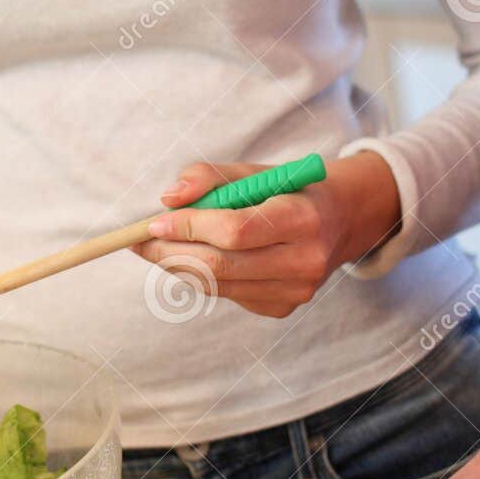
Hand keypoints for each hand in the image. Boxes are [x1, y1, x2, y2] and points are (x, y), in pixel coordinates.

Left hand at [131, 153, 401, 318]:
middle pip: (222, 266)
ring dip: (178, 266)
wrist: (341, 220)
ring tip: (156, 246)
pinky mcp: (284, 308)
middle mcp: (305, 261)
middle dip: (171, 253)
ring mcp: (297, 291)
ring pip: (218, 285)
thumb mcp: (256, 171)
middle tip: (138, 240)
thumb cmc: (289, 189)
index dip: (189, 228)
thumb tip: (168, 199)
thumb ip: (210, 177)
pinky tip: (193, 257)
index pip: (236, 231)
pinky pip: (228, 295)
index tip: (153, 221)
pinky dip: (201, 277)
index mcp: (302, 218)